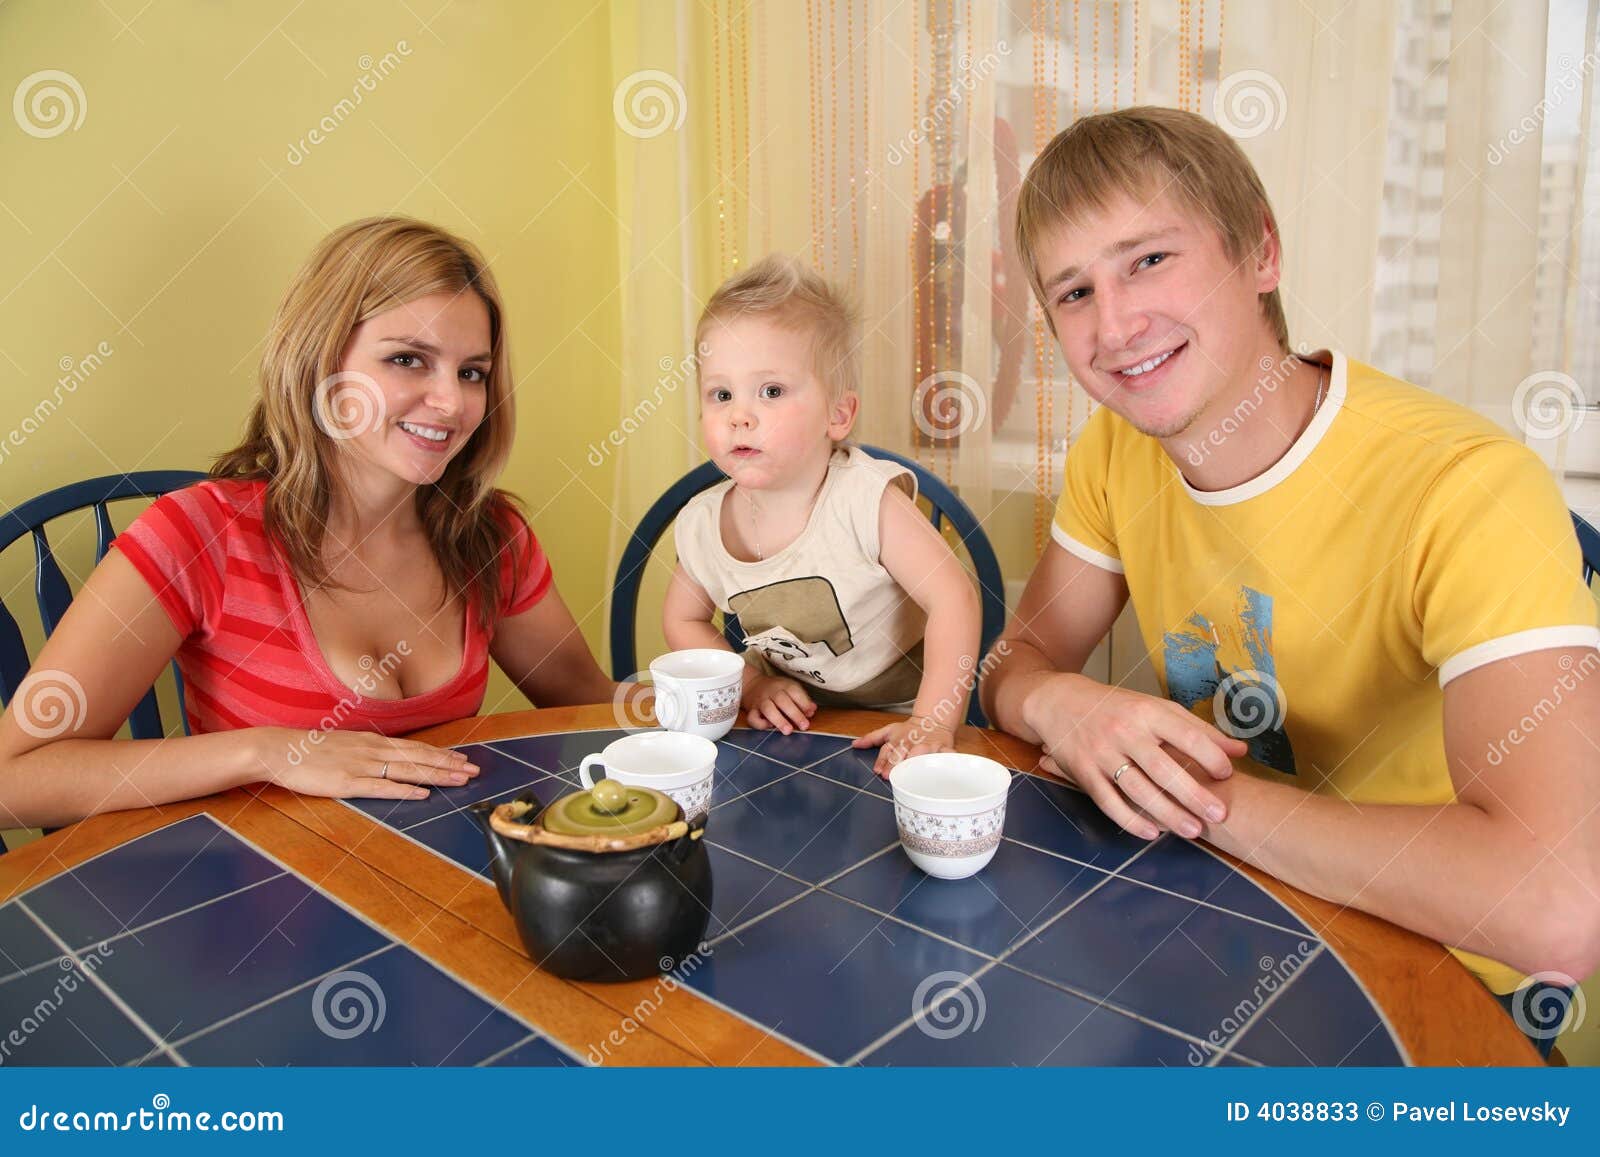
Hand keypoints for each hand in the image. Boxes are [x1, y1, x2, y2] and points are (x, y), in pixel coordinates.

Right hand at [253, 728, 479, 800]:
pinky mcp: (347, 782)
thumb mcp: (347, 745)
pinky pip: (381, 787)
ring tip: (461, 780)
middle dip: (450, 764)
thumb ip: (370, 752)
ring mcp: (361, 766)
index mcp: (373, 742)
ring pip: (408, 770)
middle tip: (475, 771)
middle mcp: (373, 750)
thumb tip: (390, 759)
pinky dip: (404, 790)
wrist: (280, 749)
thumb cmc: (311, 750)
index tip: (464, 759)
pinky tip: (423, 794)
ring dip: (437, 775)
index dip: (442, 754)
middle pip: (419, 757)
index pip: (416, 748)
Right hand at [743, 675, 816, 733]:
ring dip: (779, 720)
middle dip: (794, 714)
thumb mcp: (791, 689)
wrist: (753, 685)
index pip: (794, 691)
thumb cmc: (777, 690)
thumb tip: (812, 710)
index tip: (810, 713)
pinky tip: (769, 727)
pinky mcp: (751, 710)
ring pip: (768, 709)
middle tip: (804, 726)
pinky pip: (753, 718)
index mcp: (784, 685)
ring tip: (788, 731)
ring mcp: (760, 701)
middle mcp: (771, 692)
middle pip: (782, 700)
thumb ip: (802, 700)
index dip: (803, 702)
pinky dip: (760, 724)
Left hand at [852, 717, 955, 776]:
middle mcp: (912, 743)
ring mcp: (929, 745)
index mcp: (899, 740)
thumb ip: (872, 738)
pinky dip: (948, 759)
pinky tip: (946, 766)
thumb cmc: (909, 730)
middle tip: (892, 775)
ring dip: (917, 761)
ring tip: (913, 771)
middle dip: (897, 764)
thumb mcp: (889, 731)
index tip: (880, 772)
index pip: (889, 751)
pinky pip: (948, 754)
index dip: (884, 762)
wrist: (932, 719)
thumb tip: (855, 744)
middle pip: (903, 754)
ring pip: (923, 753)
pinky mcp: (944, 747)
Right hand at [1024, 673, 1245, 840]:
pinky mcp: (1083, 772)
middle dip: (1193, 793)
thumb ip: (1197, 729)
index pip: (1185, 734)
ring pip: (1137, 789)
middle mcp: (1124, 732)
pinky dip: (1130, 820)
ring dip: (1167, 813)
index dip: (1209, 755)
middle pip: (1163, 768)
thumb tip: (1240, 751)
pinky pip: (1108, 802)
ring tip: (1193, 831)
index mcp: (1146, 712)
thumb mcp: (1155, 708)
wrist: (1059, 702)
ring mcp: (1101, 753)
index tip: (1228, 774)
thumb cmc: (1117, 707)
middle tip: (1219, 814)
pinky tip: (1151, 833)